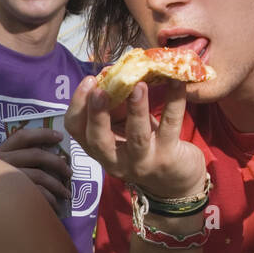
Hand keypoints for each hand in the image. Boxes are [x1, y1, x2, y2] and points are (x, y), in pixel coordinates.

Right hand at [0, 127, 71, 206]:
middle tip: (69, 173)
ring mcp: (6, 179)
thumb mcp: (2, 169)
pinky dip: (49, 199)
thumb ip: (20, 160)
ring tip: (67, 194)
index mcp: (1, 152)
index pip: (23, 136)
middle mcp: (2, 162)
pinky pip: (36, 193)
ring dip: (57, 185)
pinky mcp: (10, 196)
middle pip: (36, 155)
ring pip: (39, 175)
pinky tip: (55, 205)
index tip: (60, 137)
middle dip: (57, 163)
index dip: (43, 134)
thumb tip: (53, 157)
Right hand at [65, 76, 206, 199]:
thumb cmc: (146, 145)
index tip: (90, 81)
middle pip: (97, 140)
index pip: (76, 129)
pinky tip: (177, 82)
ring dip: (136, 109)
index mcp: (98, 148)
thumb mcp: (125, 127)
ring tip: (139, 85)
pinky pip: (170, 126)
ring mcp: (142, 162)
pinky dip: (174, 102)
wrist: (176, 180)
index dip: (78, 104)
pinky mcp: (168, 158)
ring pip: (136, 136)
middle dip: (97, 114)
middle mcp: (115, 160)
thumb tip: (112, 72)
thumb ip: (116, 105)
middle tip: (100, 90)